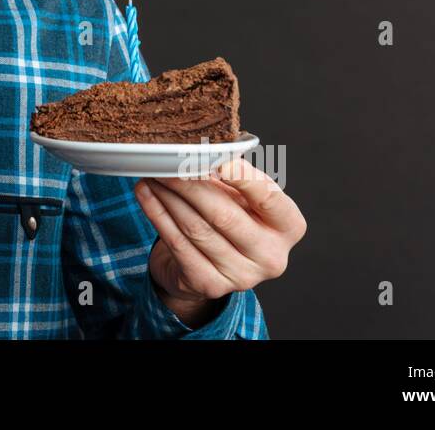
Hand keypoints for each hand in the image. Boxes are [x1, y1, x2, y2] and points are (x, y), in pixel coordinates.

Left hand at [134, 157, 306, 324]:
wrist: (212, 265)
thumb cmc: (232, 218)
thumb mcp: (242, 196)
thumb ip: (232, 174)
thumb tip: (201, 149)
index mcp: (288, 226)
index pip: (268, 198)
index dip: (242, 177)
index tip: (215, 158)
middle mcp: (272, 256)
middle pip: (224, 214)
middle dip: (188, 183)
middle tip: (165, 162)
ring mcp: (242, 276)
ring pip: (196, 228)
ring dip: (168, 197)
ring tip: (151, 173)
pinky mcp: (211, 285)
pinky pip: (178, 245)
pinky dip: (157, 215)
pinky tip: (145, 194)